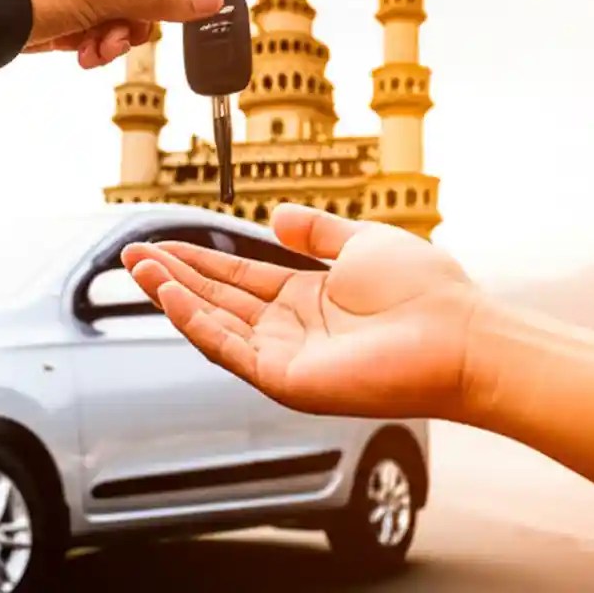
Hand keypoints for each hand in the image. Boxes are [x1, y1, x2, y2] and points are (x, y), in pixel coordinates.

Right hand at [120, 204, 485, 420]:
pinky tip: (172, 296)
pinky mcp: (286, 378)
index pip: (238, 278)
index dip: (200, 260)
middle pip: (217, 300)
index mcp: (308, 298)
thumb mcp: (362, 243)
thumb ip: (317, 231)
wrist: (460, 334)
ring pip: (214, 324)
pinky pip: (229, 348)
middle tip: (133, 254)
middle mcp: (291, 330)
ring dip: (175, 296)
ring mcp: (286, 356)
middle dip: (173, 277)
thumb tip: (276, 216)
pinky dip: (196, 321)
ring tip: (140, 268)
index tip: (164, 242)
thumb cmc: (427, 293)